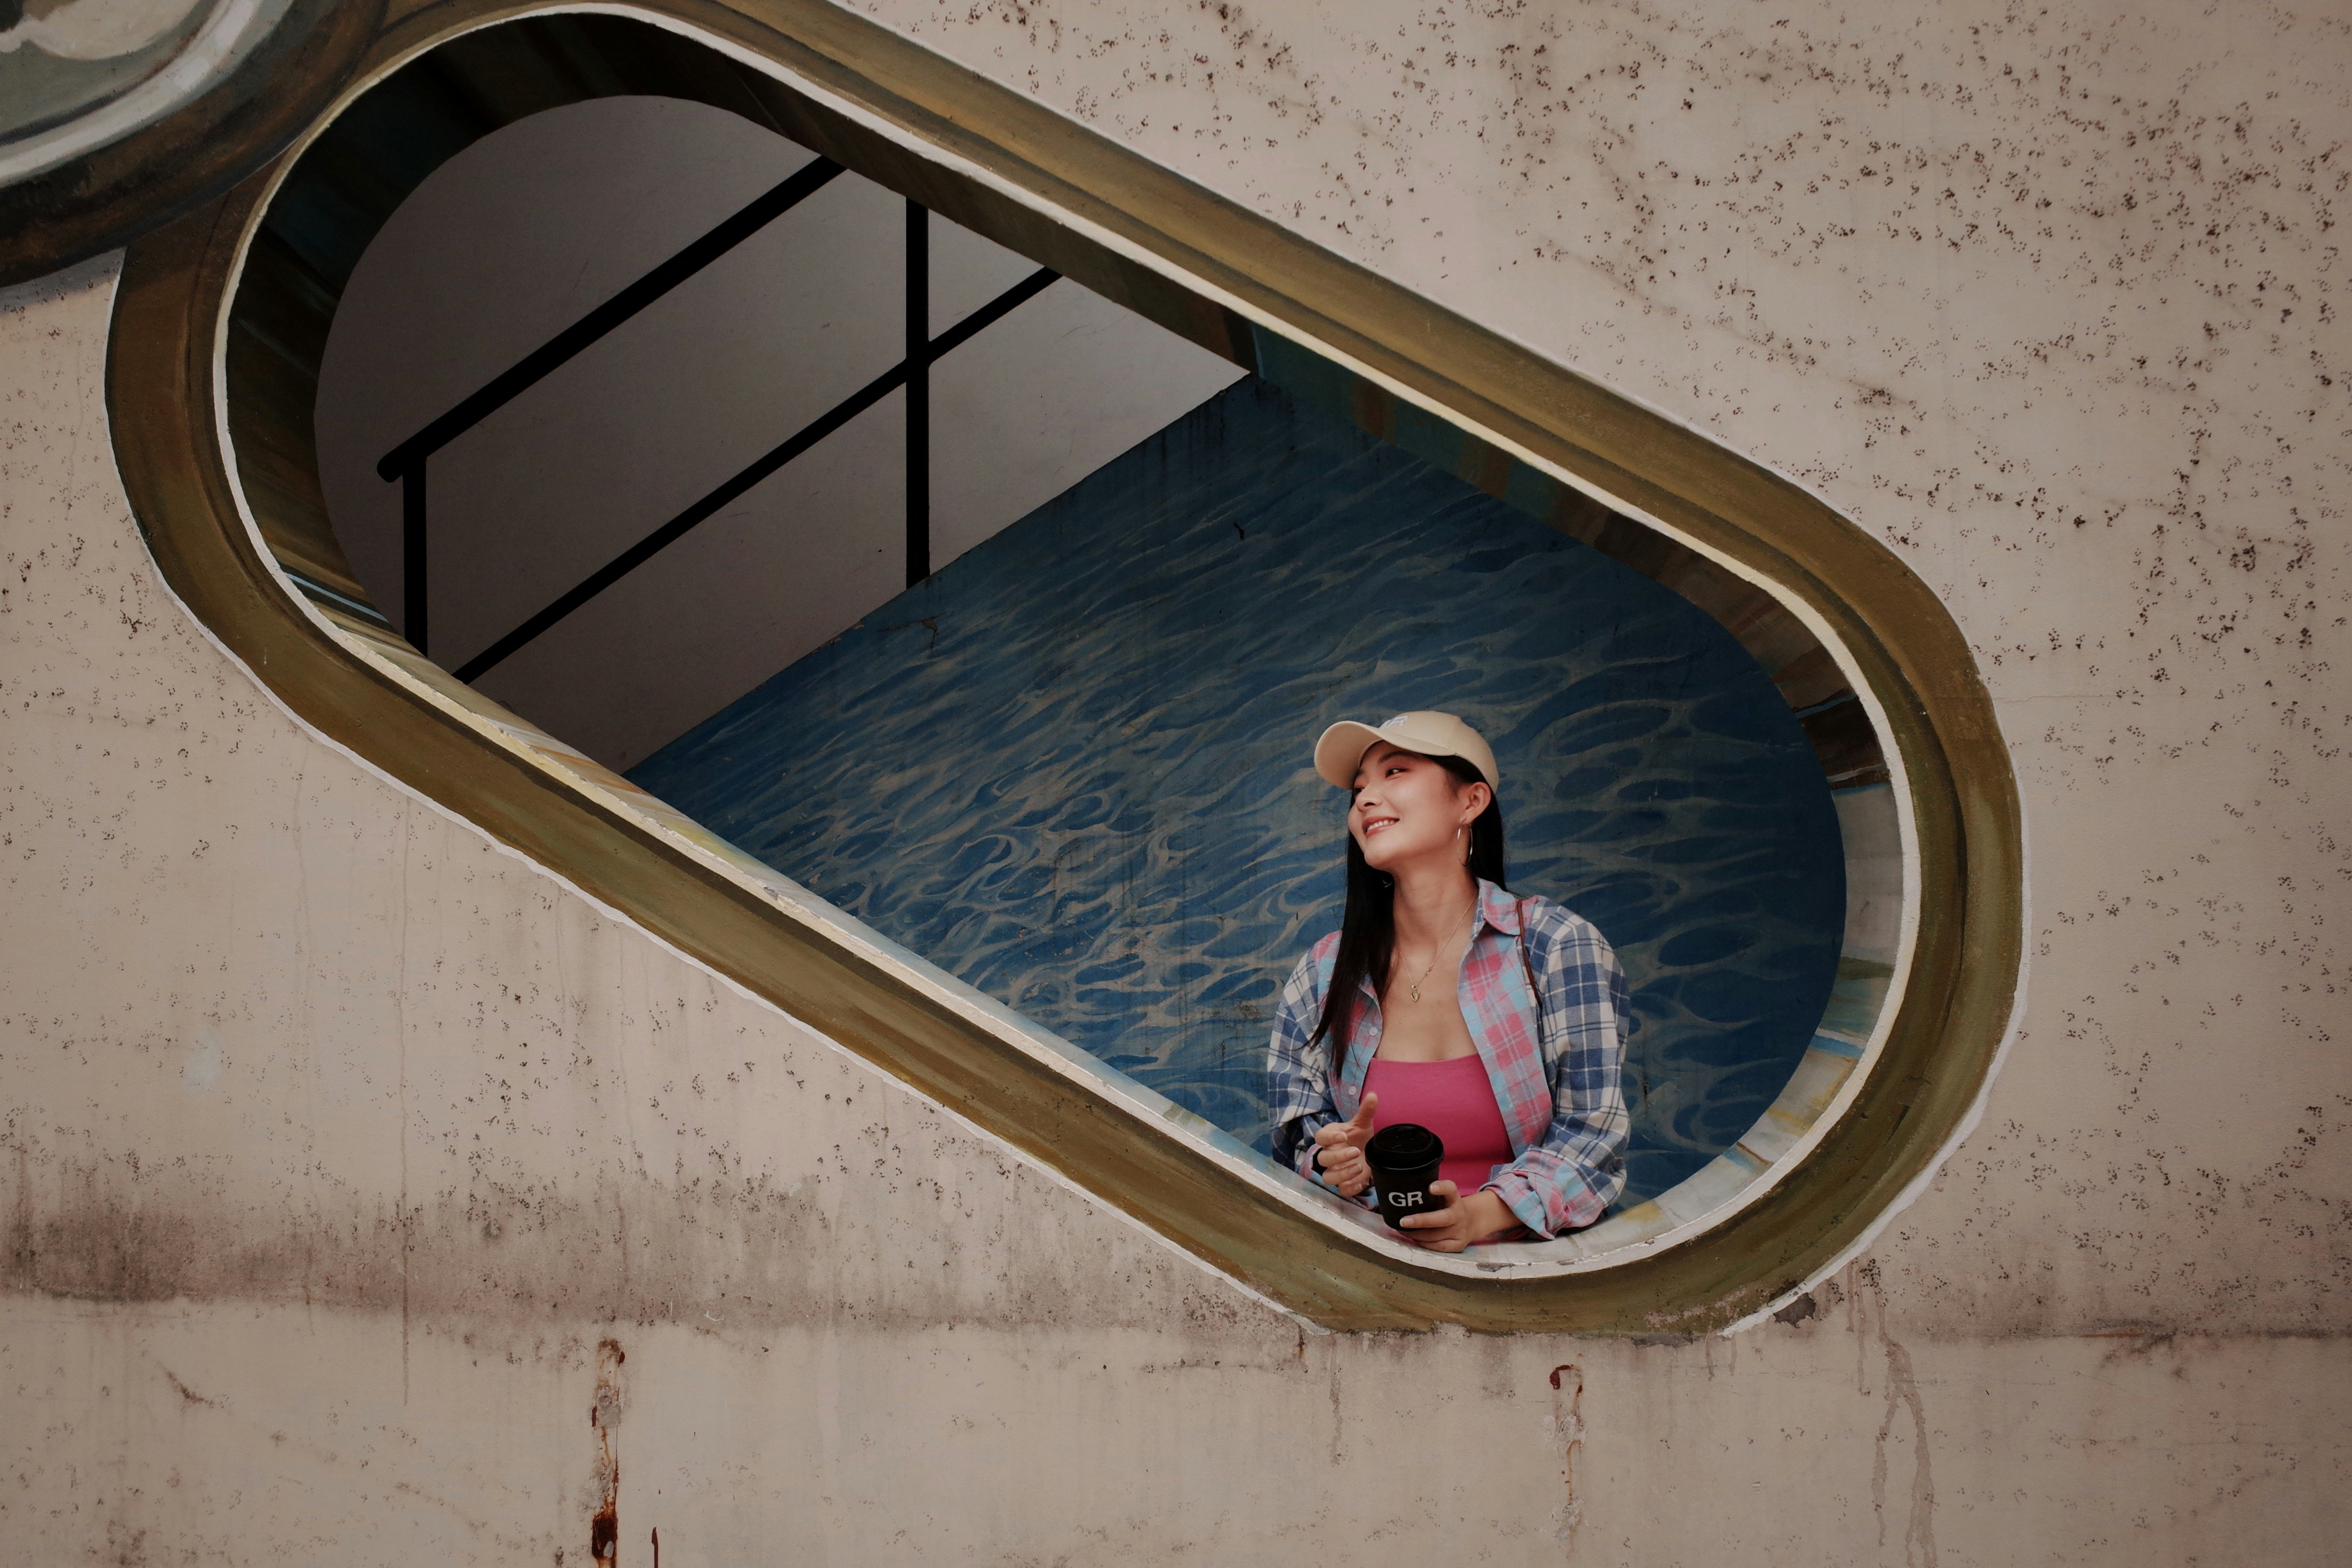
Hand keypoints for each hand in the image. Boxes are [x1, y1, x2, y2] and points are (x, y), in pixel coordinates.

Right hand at [1311, 1092, 1379, 1196]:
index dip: (1329, 1138)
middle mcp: (1329, 1155)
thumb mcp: (1363, 1124)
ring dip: (1342, 1174)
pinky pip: (1341, 1191)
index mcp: (1331, 1138)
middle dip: (1338, 1157)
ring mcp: (1335, 1171)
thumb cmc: (1360, 1137)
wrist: (1368, 1153)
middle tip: (1356, 1151)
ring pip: (1328, 1178)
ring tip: (1359, 1166)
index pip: (1320, 1137)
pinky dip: (1350, 1188)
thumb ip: (1366, 1111)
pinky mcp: (1344, 1184)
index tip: (1344, 1136)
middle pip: (1323, 1159)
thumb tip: (1372, 1095)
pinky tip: (1362, 1181)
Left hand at [1397, 1182, 1517, 1251]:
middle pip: (1442, 1218)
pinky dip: (1423, 1243)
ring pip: (1435, 1236)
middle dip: (1421, 1221)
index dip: (1442, 1188)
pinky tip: (1415, 1238)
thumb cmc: (1447, 1207)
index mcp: (1454, 1198)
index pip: (1450, 1189)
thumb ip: (1427, 1195)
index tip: (1431, 1187)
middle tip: (1403, 1221)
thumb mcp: (1442, 1197)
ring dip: (1416, 1234)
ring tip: (1403, 1230)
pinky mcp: (1459, 1245)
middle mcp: (1459, 1214)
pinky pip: (1437, 1247)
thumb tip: (1400, 1196)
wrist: (1470, 1223)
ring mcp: (1461, 1231)